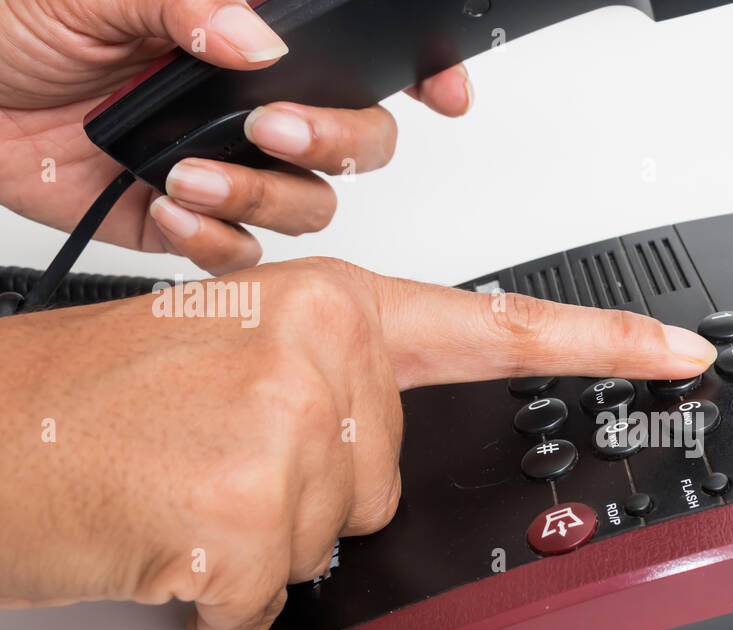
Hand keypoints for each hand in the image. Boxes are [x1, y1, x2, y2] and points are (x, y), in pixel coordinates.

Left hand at [0, 0, 472, 273]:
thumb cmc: (8, 23)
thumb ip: (186, 3)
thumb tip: (260, 38)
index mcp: (242, 36)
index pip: (352, 56)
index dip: (417, 74)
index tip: (443, 92)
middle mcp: (246, 104)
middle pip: (354, 142)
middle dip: (333, 142)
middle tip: (276, 130)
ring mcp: (223, 165)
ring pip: (306, 206)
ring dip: (261, 197)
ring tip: (190, 175)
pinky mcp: (186, 219)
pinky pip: (238, 253)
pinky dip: (215, 243)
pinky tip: (170, 209)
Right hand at [0, 262, 717, 629]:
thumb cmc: (88, 399)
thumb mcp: (231, 351)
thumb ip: (331, 384)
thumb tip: (377, 444)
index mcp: (330, 305)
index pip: (497, 329)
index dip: (604, 347)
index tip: (677, 355)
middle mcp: (321, 356)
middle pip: (388, 477)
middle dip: (312, 491)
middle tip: (217, 458)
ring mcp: (290, 439)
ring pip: (335, 540)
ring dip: (260, 540)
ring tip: (183, 491)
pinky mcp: (252, 525)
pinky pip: (272, 600)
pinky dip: (220, 598)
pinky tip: (168, 544)